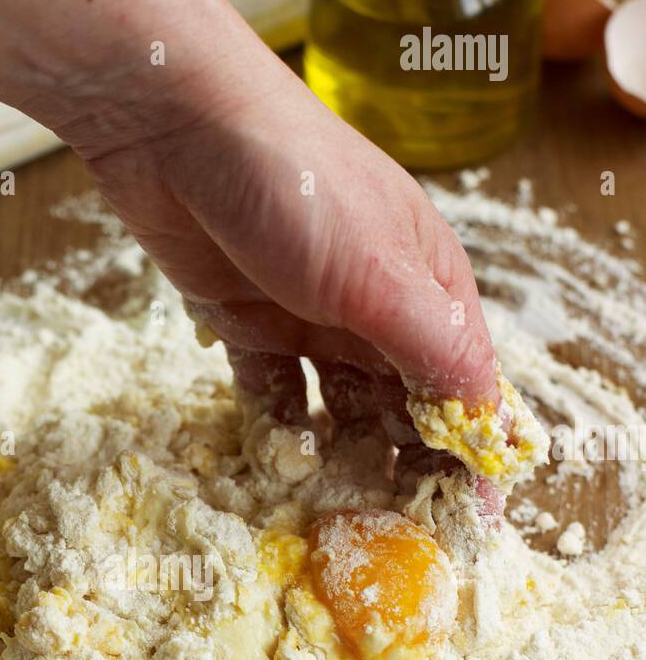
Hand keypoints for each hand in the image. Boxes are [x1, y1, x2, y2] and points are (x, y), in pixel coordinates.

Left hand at [82, 50, 501, 501]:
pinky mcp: (247, 322)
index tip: (466, 524)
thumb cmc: (296, 181)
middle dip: (400, 469)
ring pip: (337, 409)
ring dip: (338, 458)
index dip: (467, 457)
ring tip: (331, 513)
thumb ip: (429, 349)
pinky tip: (275, 463)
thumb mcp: (374, 273)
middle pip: (401, 408)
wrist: (175, 124)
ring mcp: (310, 317)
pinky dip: (276, 429)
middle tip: (388, 536)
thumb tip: (484, 420)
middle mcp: (376, 308)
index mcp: (428, 288)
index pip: (463, 389)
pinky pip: (271, 394)